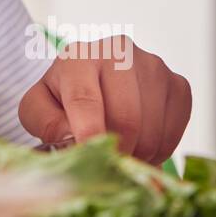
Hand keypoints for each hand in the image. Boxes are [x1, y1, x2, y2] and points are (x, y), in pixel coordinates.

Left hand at [19, 37, 191, 164]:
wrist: (93, 86)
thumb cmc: (62, 100)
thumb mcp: (38, 109)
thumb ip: (45, 123)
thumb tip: (72, 139)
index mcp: (78, 56)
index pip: (84, 96)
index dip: (89, 130)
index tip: (91, 153)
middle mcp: (119, 52)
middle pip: (126, 117)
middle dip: (116, 151)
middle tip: (107, 164)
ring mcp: (153, 66)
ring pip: (151, 130)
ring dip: (136, 153)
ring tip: (120, 150)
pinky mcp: (177, 84)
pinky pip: (174, 131)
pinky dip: (158, 149)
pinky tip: (140, 141)